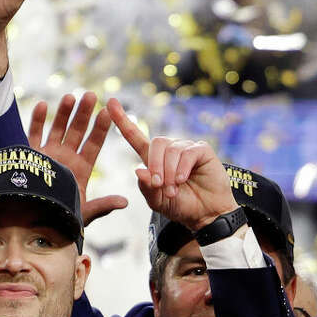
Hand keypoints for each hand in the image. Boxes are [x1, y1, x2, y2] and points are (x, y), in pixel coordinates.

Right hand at [29, 93, 129, 224]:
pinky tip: (43, 105)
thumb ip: (103, 205)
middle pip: (77, 131)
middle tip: (90, 95)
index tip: (108, 112)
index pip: (94, 144)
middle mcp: (66, 158)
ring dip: (63, 113)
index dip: (101, 128)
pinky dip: (37, 120)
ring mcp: (48, 155)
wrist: (33, 224)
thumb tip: (125, 201)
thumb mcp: (85, 213)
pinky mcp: (31, 156)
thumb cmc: (61, 220)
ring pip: (57, 129)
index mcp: (81, 169)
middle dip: (83, 113)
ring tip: (70, 96)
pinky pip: (34, 134)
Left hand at [107, 100, 236, 231]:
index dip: (122, 120)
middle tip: (160, 186)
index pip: (135, 135)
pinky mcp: (202, 150)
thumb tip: (138, 169)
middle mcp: (169, 149)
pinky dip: (182, 168)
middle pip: (155, 142)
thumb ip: (147, 188)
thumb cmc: (181, 206)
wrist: (206, 214)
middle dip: (155, 165)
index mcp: (153, 159)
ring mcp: (186, 148)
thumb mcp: (157, 201)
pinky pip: (187, 152)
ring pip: (171, 150)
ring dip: (170, 172)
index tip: (110, 103)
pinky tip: (182, 179)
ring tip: (174, 189)